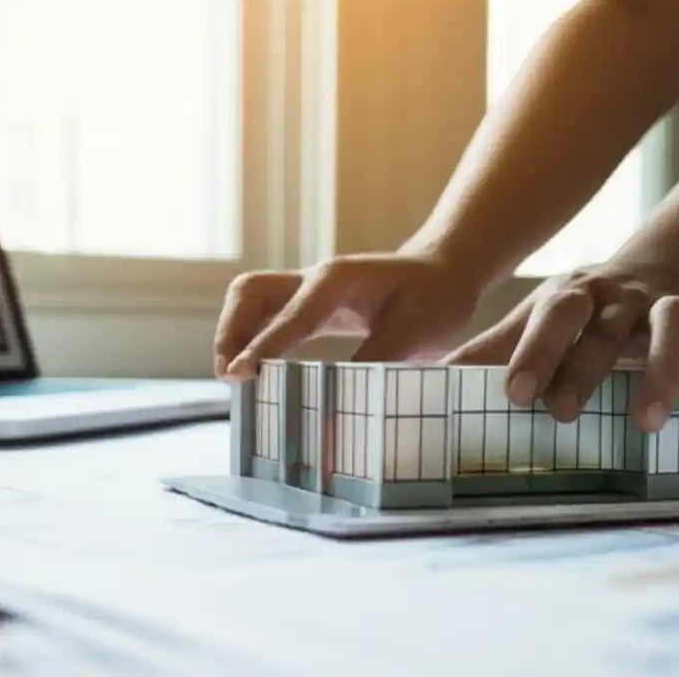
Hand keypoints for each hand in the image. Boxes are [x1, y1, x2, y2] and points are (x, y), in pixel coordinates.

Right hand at [213, 253, 483, 379]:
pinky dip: (253, 337)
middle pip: (249, 293)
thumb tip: (339, 410)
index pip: (287, 317)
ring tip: (235, 376)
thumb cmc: (436, 299)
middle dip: (231, 332)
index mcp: (336, 282)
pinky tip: (257, 370)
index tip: (238, 377)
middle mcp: (315, 278)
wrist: (448, 269)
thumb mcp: (413, 335)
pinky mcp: (313, 302)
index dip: (260, 349)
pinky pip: (269, 314)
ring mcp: (310, 287)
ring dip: (235, 333)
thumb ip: (373, 368)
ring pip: (251, 299)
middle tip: (230, 377)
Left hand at [446, 265, 678, 447]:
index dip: (535, 349)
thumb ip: (484, 354)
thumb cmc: (575, 312)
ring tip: (645, 426)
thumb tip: (418, 385)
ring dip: (665, 372)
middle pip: (609, 322)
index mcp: (570, 295)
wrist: (655, 267)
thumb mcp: (529, 324)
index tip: (514, 393)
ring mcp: (672, 306)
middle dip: (586, 367)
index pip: (553, 312)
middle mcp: (622, 296)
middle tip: (562, 415)